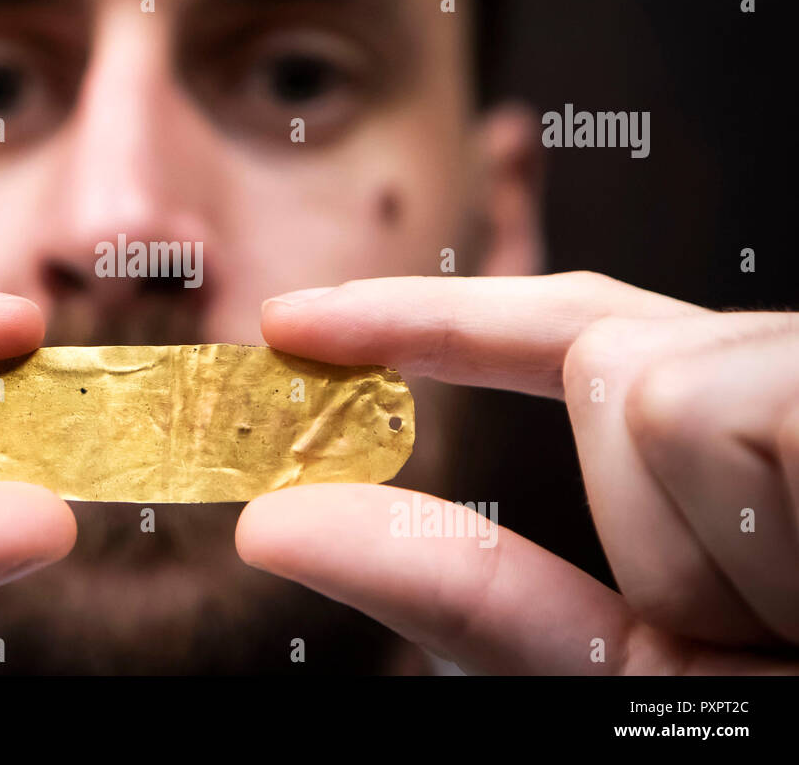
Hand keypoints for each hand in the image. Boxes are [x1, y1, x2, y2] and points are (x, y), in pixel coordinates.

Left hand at [240, 272, 798, 673]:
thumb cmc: (792, 704)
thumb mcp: (651, 683)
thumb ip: (483, 600)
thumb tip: (278, 527)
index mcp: (747, 460)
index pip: (579, 341)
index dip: (429, 319)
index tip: (295, 327)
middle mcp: (795, 393)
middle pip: (621, 370)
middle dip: (664, 531)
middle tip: (789, 628)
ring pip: (654, 394)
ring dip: (712, 553)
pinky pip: (709, 414)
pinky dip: (752, 534)